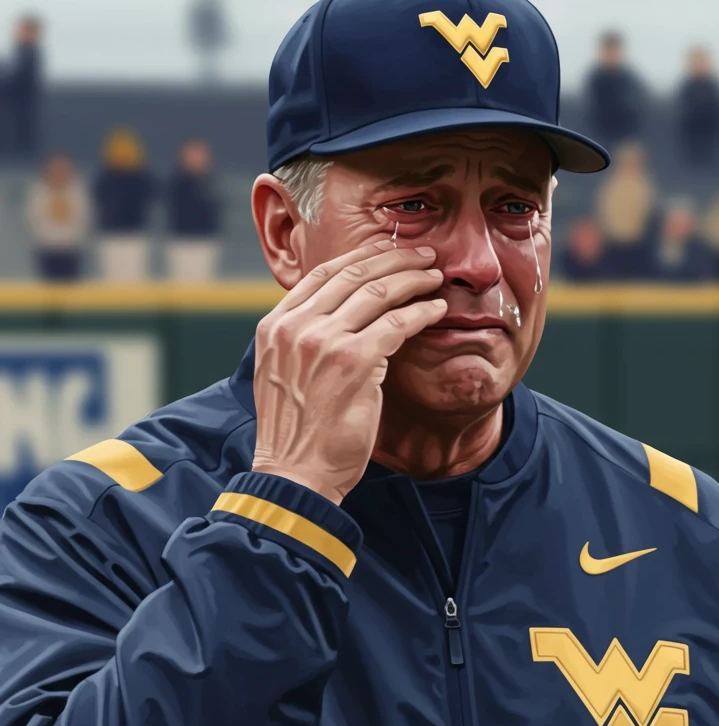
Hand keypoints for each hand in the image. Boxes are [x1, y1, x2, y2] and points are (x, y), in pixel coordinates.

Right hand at [252, 241, 445, 503]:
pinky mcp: (354, 361)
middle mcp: (296, 326)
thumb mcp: (283, 375)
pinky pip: (397, 324)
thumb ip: (302, 342)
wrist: (294, 475)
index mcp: (275, 326)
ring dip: (413, 279)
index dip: (360, 256)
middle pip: (352, 274)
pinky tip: (436, 310)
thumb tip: (335, 318)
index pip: (321, 273)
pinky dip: (421, 312)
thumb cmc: (296, 434)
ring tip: (435, 276)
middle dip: (394, 259)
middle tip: (423, 255)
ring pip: (378, 293)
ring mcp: (323, 341)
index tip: (387, 251)